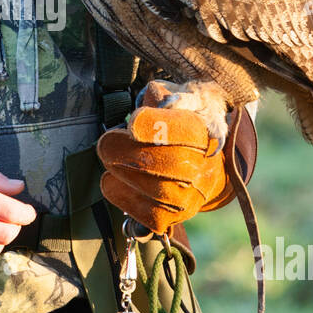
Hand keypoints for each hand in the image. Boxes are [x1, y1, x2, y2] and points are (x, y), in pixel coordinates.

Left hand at [96, 84, 256, 235]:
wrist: (199, 153)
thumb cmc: (177, 119)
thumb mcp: (174, 98)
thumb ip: (165, 97)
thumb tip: (163, 102)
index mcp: (207, 130)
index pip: (186, 131)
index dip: (156, 128)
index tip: (132, 124)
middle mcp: (206, 165)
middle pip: (171, 164)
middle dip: (131, 154)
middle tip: (106, 143)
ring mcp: (195, 193)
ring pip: (160, 192)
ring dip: (125, 175)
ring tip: (109, 160)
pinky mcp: (178, 214)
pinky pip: (151, 215)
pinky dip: (125, 198)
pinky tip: (111, 180)